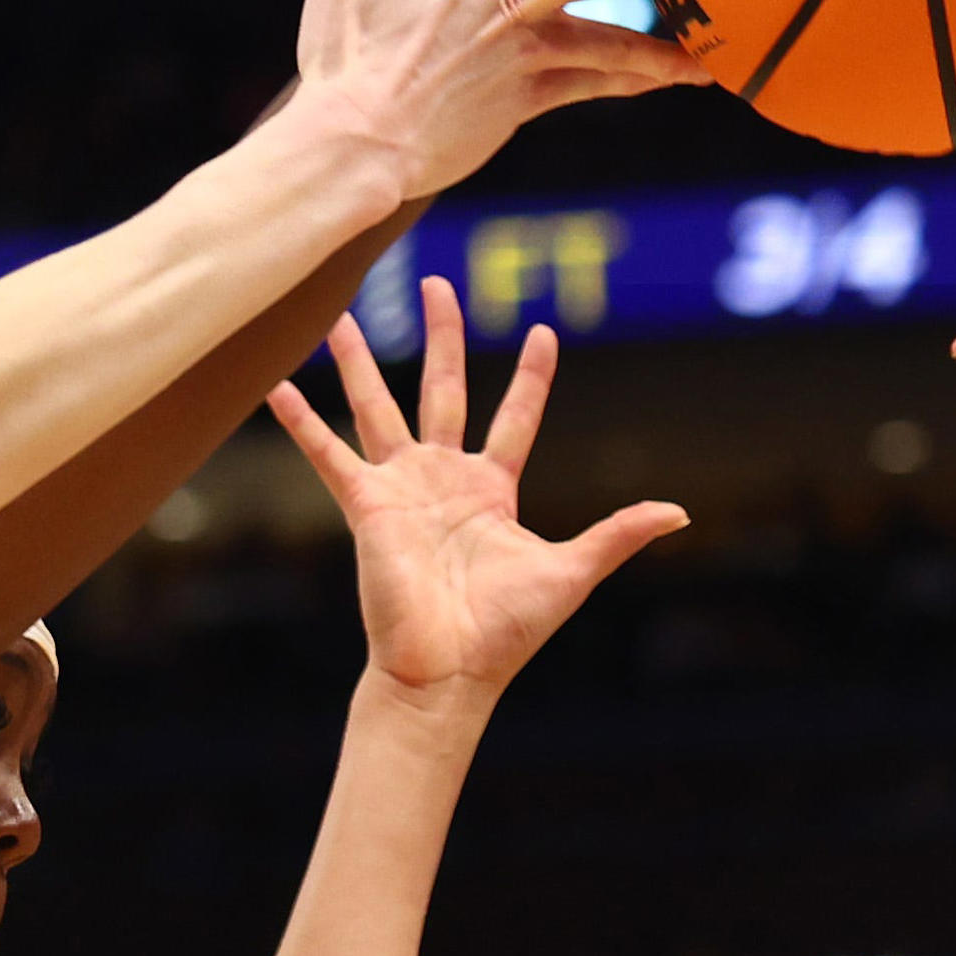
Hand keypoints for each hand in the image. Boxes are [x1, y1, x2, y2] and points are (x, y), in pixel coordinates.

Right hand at [266, 283, 684, 705]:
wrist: (446, 672)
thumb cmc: (505, 633)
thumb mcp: (572, 571)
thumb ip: (617, 533)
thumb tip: (680, 512)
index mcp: (492, 490)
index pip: (516, 417)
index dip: (533, 377)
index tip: (546, 333)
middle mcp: (443, 478)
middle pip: (443, 388)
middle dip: (442, 335)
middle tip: (435, 284)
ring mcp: (401, 487)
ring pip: (377, 405)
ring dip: (358, 360)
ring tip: (338, 312)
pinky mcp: (365, 505)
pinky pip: (328, 454)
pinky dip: (301, 421)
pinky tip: (275, 385)